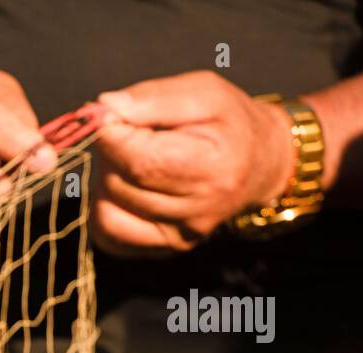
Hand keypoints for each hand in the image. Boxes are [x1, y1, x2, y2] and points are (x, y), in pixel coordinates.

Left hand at [91, 71, 294, 253]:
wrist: (259, 165)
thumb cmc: (230, 123)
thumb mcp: (204, 93)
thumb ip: (152, 98)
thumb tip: (103, 108)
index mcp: (213, 167)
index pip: (139, 160)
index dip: (111, 135)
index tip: (109, 115)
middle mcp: (197, 211)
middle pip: (119, 184)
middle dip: (110, 153)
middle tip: (130, 133)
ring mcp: (180, 237)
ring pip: (107, 211)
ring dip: (107, 180)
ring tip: (132, 159)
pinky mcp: (163, 249)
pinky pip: (109, 235)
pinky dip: (106, 208)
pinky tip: (127, 187)